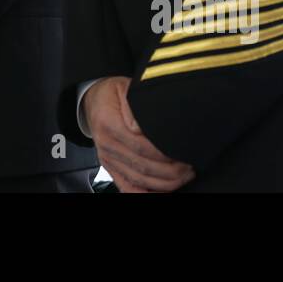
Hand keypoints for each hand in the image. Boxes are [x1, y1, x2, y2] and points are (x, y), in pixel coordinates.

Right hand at [84, 76, 194, 192]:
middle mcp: (107, 144)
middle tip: (190, 167)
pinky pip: (127, 188)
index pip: (140, 145)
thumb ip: (133, 106)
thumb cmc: (111, 93)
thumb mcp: (123, 88)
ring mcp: (108, 159)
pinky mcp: (110, 168)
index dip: (164, 153)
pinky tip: (162, 191)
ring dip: (164, 183)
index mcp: (108, 123)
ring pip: (138, 180)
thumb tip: (141, 127)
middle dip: (171, 171)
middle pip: (142, 166)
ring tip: (184, 176)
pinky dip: (145, 194)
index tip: (182, 152)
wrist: (92, 100)